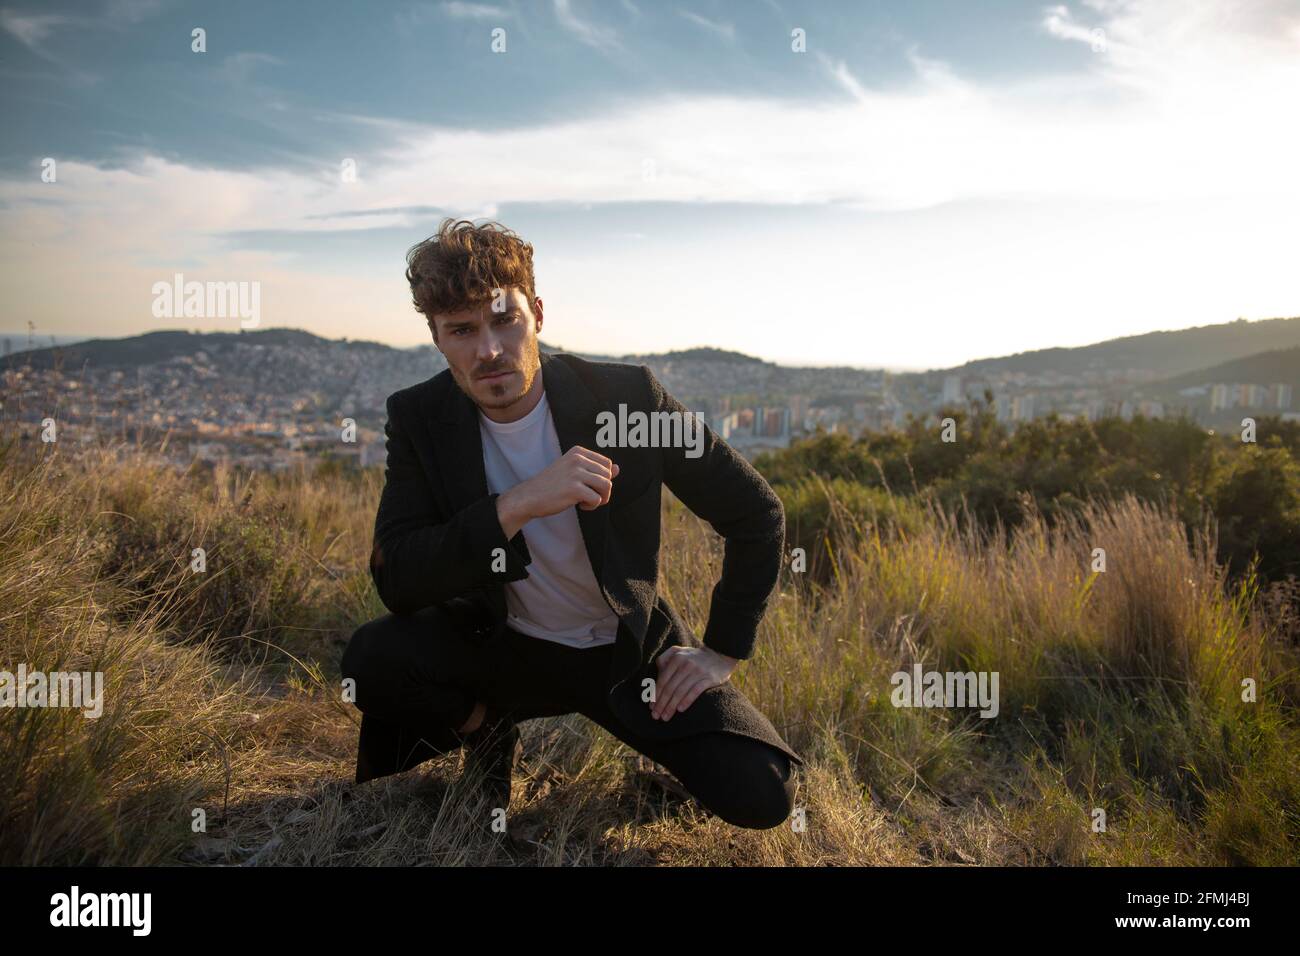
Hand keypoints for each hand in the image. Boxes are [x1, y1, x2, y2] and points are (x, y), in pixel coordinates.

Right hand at [496, 445, 619, 536]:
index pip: (607, 463)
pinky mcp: (574, 489)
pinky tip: (580, 506)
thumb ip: (595, 470)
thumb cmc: (552, 485)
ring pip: (607, 486)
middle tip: (588, 496)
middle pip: (608, 475)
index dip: (603, 478)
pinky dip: (592, 506)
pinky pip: (597, 499)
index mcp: (578, 452)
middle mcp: (577, 459)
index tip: (589, 486)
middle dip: (603, 490)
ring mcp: (575, 473)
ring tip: (586, 501)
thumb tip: (618, 468)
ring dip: (600, 498)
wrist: (529, 497)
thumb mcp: (573, 472)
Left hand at [650, 645, 737, 719]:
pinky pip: (695, 692)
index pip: (663, 680)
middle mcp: (686, 664)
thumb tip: (656, 676)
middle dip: (661, 704)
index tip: (651, 707)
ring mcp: (698, 671)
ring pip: (680, 692)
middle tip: (656, 716)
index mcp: (676, 657)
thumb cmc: (695, 657)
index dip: (655, 694)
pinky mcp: (709, 678)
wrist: (720, 654)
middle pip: (670, 688)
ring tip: (665, 717)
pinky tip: (680, 710)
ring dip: (671, 706)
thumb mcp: (679, 652)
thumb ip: (665, 659)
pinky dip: (686, 701)